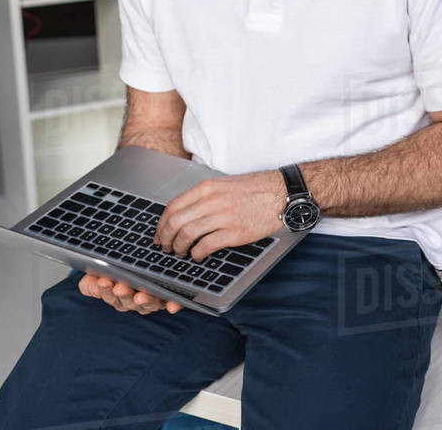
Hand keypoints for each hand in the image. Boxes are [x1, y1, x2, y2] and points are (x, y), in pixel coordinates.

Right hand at [78, 274, 182, 314]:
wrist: (138, 258)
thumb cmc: (117, 269)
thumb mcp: (98, 274)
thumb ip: (91, 283)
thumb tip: (94, 286)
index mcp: (119, 297)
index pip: (110, 296)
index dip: (106, 290)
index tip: (103, 281)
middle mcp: (136, 301)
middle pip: (129, 302)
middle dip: (124, 295)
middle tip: (120, 288)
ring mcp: (153, 300)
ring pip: (148, 303)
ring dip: (144, 301)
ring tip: (140, 296)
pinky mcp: (169, 297)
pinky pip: (172, 303)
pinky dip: (173, 305)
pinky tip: (173, 306)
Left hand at [155, 170, 286, 259]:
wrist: (282, 192)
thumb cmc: (256, 189)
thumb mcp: (225, 185)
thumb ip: (204, 197)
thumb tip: (185, 215)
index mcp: (208, 188)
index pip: (173, 207)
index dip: (161, 224)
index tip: (159, 234)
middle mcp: (212, 200)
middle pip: (176, 222)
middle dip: (166, 239)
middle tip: (166, 248)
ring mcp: (224, 216)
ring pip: (187, 234)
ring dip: (179, 247)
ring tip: (181, 253)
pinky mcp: (235, 231)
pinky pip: (206, 245)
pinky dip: (197, 254)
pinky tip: (199, 256)